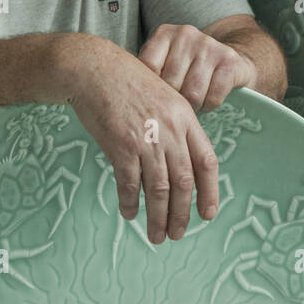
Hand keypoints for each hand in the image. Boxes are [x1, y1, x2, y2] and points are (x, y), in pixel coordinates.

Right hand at [62, 35, 218, 243]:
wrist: (94, 68)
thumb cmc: (126, 83)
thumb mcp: (163, 97)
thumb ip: (175, 128)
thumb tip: (179, 166)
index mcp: (185, 117)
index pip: (207, 161)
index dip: (210, 191)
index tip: (207, 214)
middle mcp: (170, 129)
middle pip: (184, 181)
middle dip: (181, 214)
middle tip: (177, 233)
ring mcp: (146, 138)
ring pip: (159, 188)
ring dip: (158, 217)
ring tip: (156, 235)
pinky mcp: (121, 144)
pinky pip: (129, 183)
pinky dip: (130, 202)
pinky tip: (129, 213)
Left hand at [138, 23, 256, 112]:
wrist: (229, 59)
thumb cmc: (187, 68)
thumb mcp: (164, 62)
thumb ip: (147, 73)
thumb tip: (126, 99)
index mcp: (164, 33)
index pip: (147, 67)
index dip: (151, 89)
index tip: (155, 96)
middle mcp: (186, 34)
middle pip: (170, 83)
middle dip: (173, 101)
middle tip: (176, 105)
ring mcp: (209, 46)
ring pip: (192, 93)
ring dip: (192, 107)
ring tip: (191, 104)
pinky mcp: (229, 61)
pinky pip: (213, 97)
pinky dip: (209, 105)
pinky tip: (207, 100)